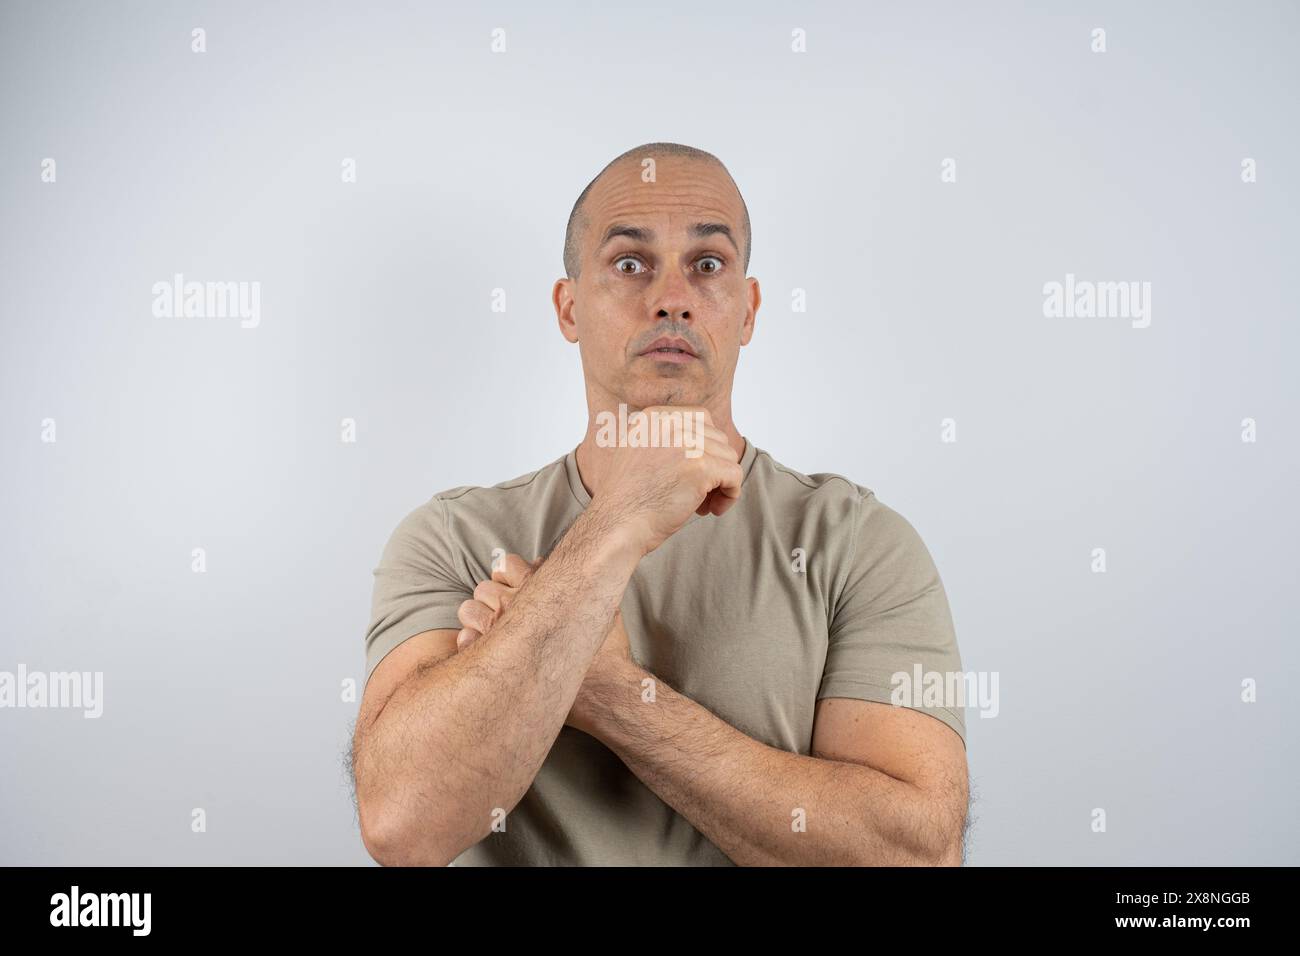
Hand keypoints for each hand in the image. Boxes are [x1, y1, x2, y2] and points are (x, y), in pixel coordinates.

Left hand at [455, 552, 636, 733]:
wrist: (606, 692)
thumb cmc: (607, 651)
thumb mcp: (603, 609)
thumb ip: (584, 589)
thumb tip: (572, 574)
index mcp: (543, 591)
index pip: (507, 565)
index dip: (507, 571)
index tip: (511, 582)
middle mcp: (519, 608)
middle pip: (484, 587)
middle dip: (490, 595)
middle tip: (501, 608)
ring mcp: (503, 636)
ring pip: (469, 610)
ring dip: (475, 615)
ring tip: (489, 627)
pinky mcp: (495, 663)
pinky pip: (466, 641)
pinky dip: (470, 640)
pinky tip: (482, 646)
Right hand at [591, 406, 743, 556]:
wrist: (616, 524)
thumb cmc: (627, 500)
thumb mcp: (637, 454)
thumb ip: (664, 439)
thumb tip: (707, 442)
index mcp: (653, 417)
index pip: (701, 419)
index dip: (705, 448)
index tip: (694, 474)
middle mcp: (669, 423)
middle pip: (717, 438)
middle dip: (714, 467)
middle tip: (699, 495)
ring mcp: (686, 443)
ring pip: (728, 457)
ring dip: (721, 483)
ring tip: (702, 505)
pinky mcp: (700, 467)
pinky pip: (734, 475)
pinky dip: (730, 495)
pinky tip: (714, 510)